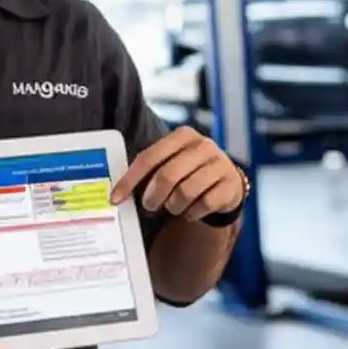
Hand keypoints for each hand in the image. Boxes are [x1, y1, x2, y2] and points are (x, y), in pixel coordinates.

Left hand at [109, 126, 244, 221]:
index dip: (130, 180)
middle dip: (152, 197)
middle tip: (149, 207)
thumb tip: (118, 192)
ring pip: (185, 193)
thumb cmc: (188, 172)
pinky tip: (192, 210)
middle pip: (167, 176)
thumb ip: (148, 171)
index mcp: (182, 135)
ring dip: (174, 207)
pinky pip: (204, 205)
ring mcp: (220, 164)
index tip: (116, 198)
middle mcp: (203, 145)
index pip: (148, 157)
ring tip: (173, 207)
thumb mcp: (170, 163)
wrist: (226, 181)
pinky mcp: (231, 184)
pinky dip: (192, 213)